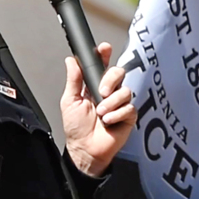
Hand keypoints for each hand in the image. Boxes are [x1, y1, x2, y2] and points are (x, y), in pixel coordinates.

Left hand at [62, 43, 136, 177]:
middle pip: (118, 73)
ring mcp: (120, 104)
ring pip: (125, 91)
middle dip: (110, 79)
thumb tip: (70, 60)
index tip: (104, 49)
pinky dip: (117, 114)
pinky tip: (109, 121)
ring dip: (111, 102)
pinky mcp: (129, 116)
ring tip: (101, 114)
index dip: (104, 55)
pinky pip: (129, 108)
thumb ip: (73, 80)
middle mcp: (109, 92)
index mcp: (94, 86)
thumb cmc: (76, 128)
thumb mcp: (70, 101)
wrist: (85, 149)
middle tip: (101, 92)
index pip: (102, 66)